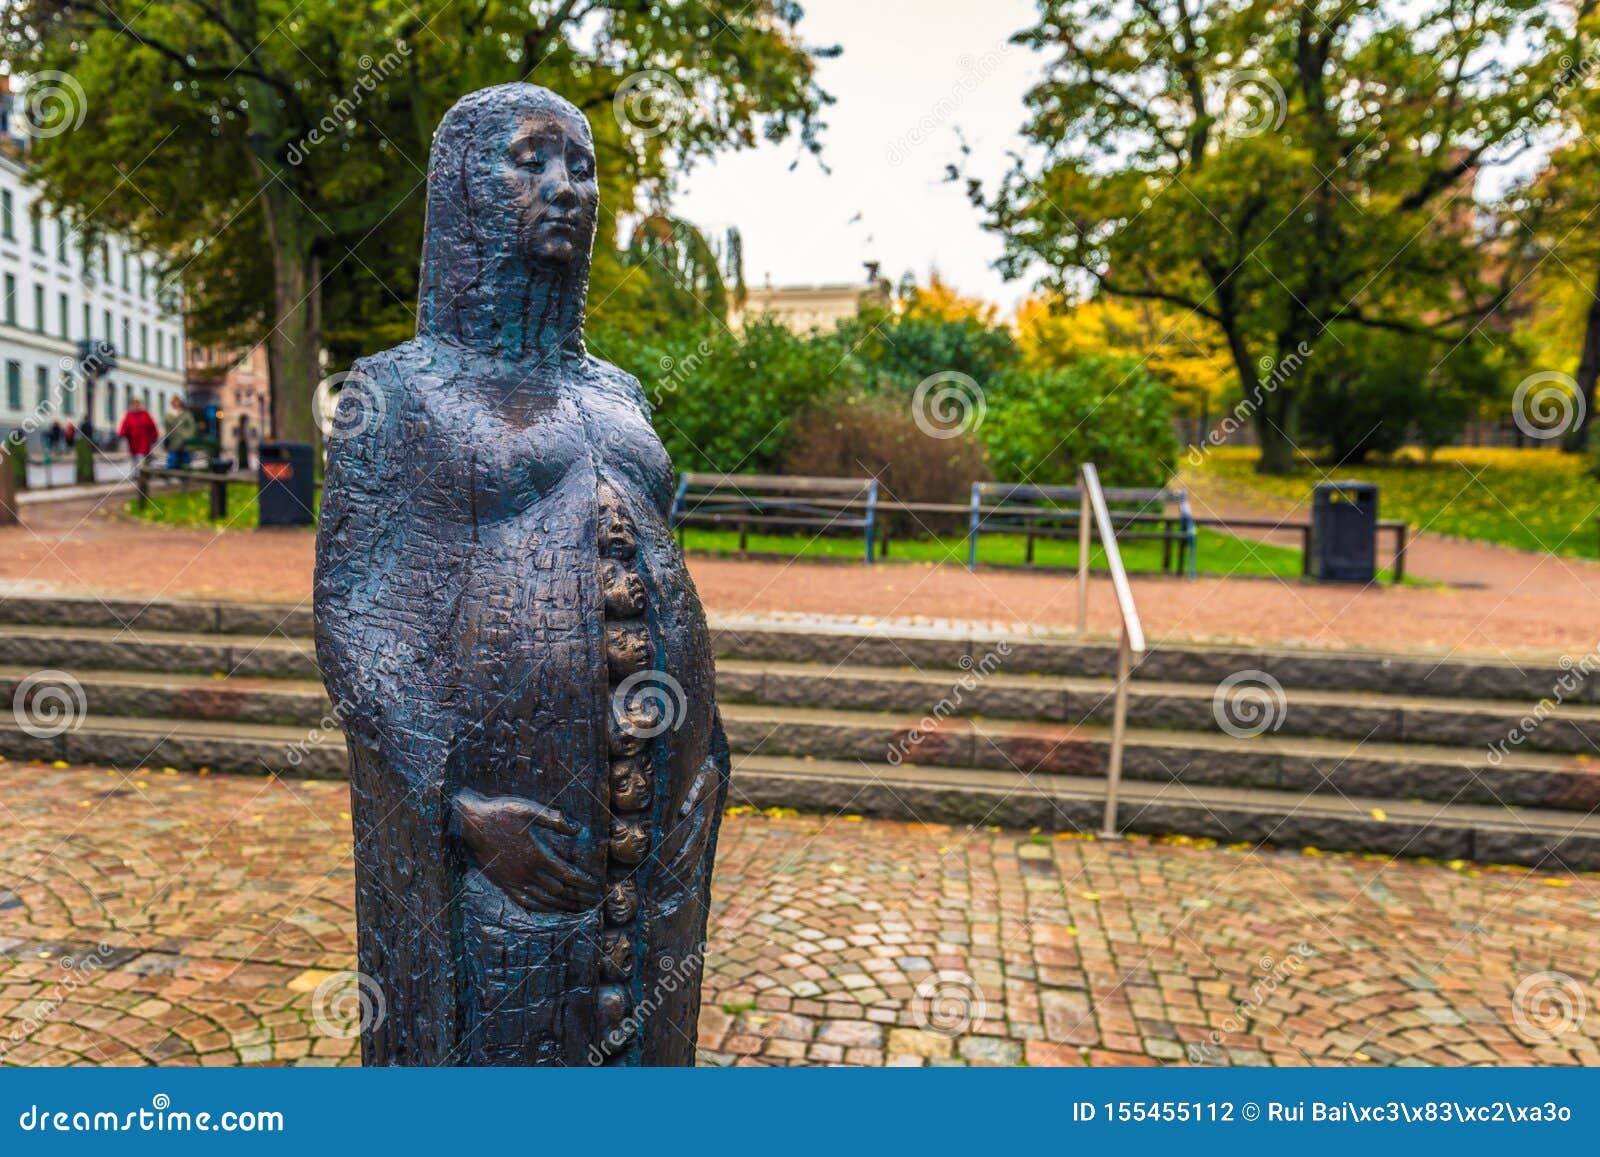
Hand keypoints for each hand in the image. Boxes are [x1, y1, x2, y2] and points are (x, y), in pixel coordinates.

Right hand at [454, 789, 601, 913]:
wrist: (469, 823)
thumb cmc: (500, 813)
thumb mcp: (529, 810)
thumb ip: (554, 819)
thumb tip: (577, 829)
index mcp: (536, 855)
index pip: (567, 875)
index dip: (583, 882)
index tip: (595, 885)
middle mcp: (526, 872)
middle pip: (559, 891)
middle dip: (578, 897)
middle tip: (593, 901)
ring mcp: (514, 880)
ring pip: (544, 900)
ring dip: (563, 906)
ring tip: (578, 909)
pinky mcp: (504, 883)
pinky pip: (525, 902)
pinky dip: (541, 908)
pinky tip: (550, 909)